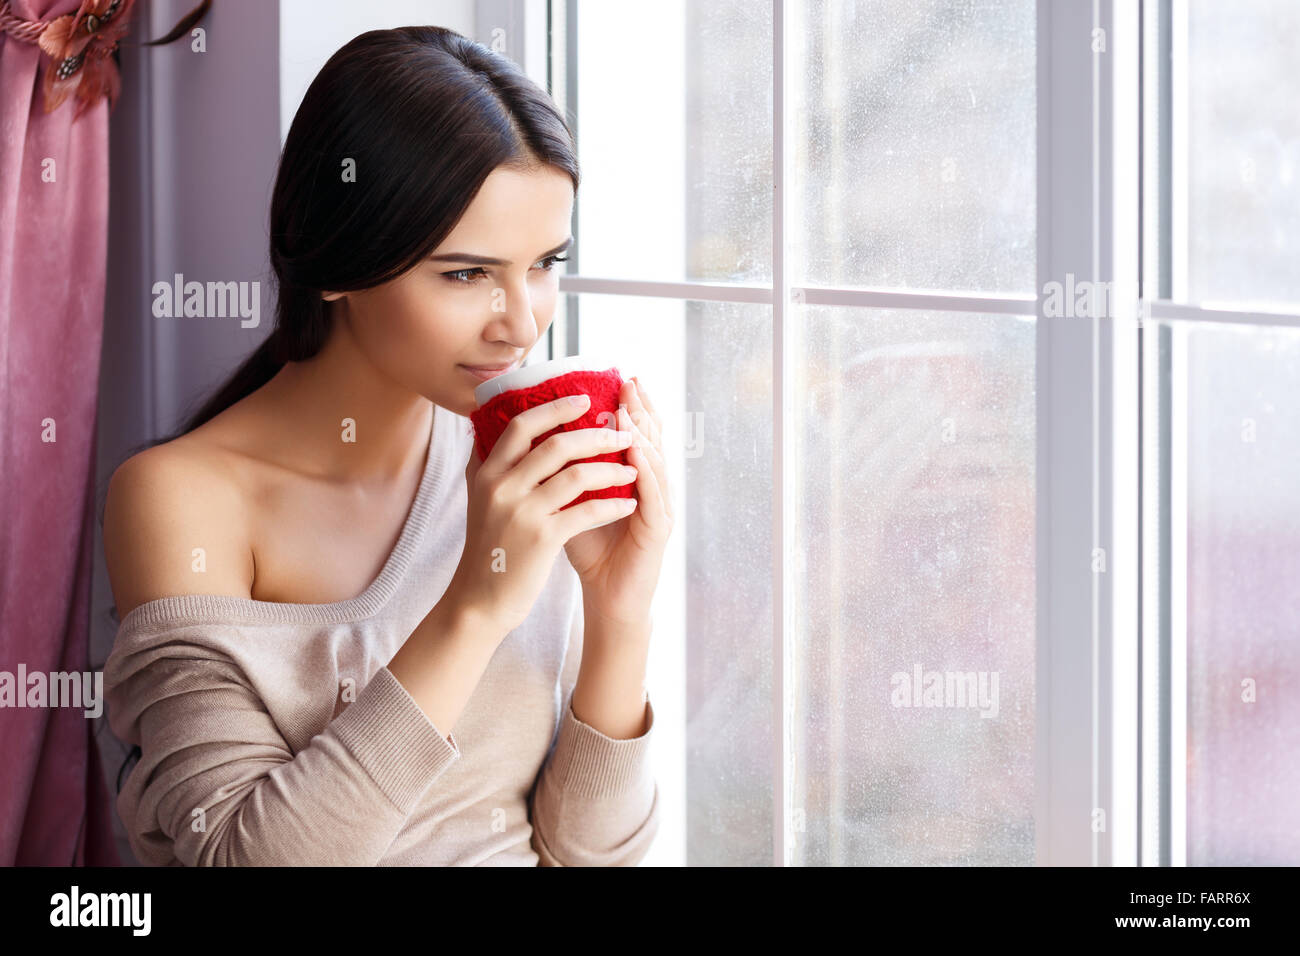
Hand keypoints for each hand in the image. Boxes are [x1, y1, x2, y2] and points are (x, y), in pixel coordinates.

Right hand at [449, 394, 639, 636]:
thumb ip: (487, 465)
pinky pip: (587, 511)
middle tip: (622, 432)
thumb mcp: (479, 500)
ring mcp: (522, 513)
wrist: (478, 600)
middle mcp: (502, 488)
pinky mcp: (542, 539)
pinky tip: (628, 503)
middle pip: (556, 445)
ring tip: (632, 468)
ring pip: (577, 475)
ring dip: (611, 468)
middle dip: (596, 434)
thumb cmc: (487, 548)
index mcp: (487, 473)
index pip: (523, 426)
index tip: (585, 399)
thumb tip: (486, 424)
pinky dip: (612, 504)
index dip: (555, 408)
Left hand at [564, 376, 673, 626]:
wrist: (606, 597)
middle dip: (641, 408)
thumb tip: (527, 439)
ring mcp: (659, 506)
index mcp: (632, 477)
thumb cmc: (589, 549)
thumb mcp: (571, 500)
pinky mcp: (659, 529)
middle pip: (651, 438)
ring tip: (629, 411)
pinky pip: (655, 495)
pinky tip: (638, 455)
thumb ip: (562, 471)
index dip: (630, 405)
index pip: (634, 433)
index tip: (617, 378)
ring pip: (655, 461)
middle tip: (630, 381)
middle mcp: (651, 487)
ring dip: (643, 435)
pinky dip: (647, 472)